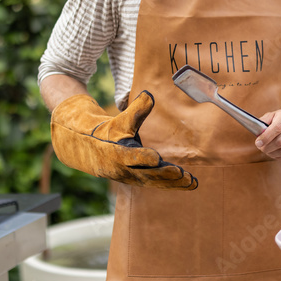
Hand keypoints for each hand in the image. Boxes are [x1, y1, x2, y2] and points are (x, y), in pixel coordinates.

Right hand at [50, 91, 197, 189]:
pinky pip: (155, 184)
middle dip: (165, 175)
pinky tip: (187, 183)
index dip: (142, 158)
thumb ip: (135, 110)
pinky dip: (170, 184)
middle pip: (146, 174)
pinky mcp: (137, 181)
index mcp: (116, 153)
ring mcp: (130, 177)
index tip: (157, 158)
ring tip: (192, 182)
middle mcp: (123, 169)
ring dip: (173, 183)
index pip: (130, 157)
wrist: (89, 152)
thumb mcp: (118, 121)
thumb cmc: (106, 133)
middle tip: (183, 174)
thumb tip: (149, 95)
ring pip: (153, 182)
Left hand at [256, 108, 280, 160]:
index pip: (276, 128)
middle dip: (267, 148)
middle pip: (280, 142)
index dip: (265, 138)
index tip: (258, 143)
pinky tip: (277, 154)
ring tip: (268, 152)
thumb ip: (263, 122)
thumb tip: (256, 132)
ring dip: (273, 154)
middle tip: (262, 148)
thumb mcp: (273, 115)